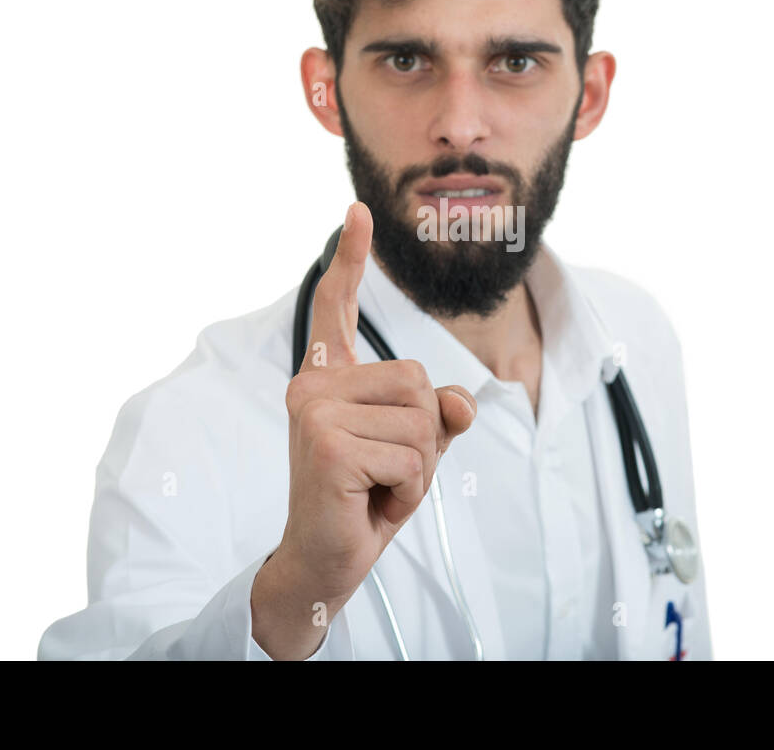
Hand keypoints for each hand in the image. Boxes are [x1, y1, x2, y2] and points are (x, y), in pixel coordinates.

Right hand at [257, 202, 476, 645]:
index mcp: (327, 378)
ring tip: (377, 489)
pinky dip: (409, 491)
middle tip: (383, 473)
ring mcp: (316, 413)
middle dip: (424, 436)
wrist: (325, 563)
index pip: (336, 310)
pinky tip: (372, 505)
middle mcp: (313, 386)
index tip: (358, 211)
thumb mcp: (412, 449)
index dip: (350, 260)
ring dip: (419, 469)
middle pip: (419, 380)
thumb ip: (437, 414)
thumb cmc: (364, 500)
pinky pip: (414, 456)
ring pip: (422, 420)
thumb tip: (460, 400)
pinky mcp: (329, 446)